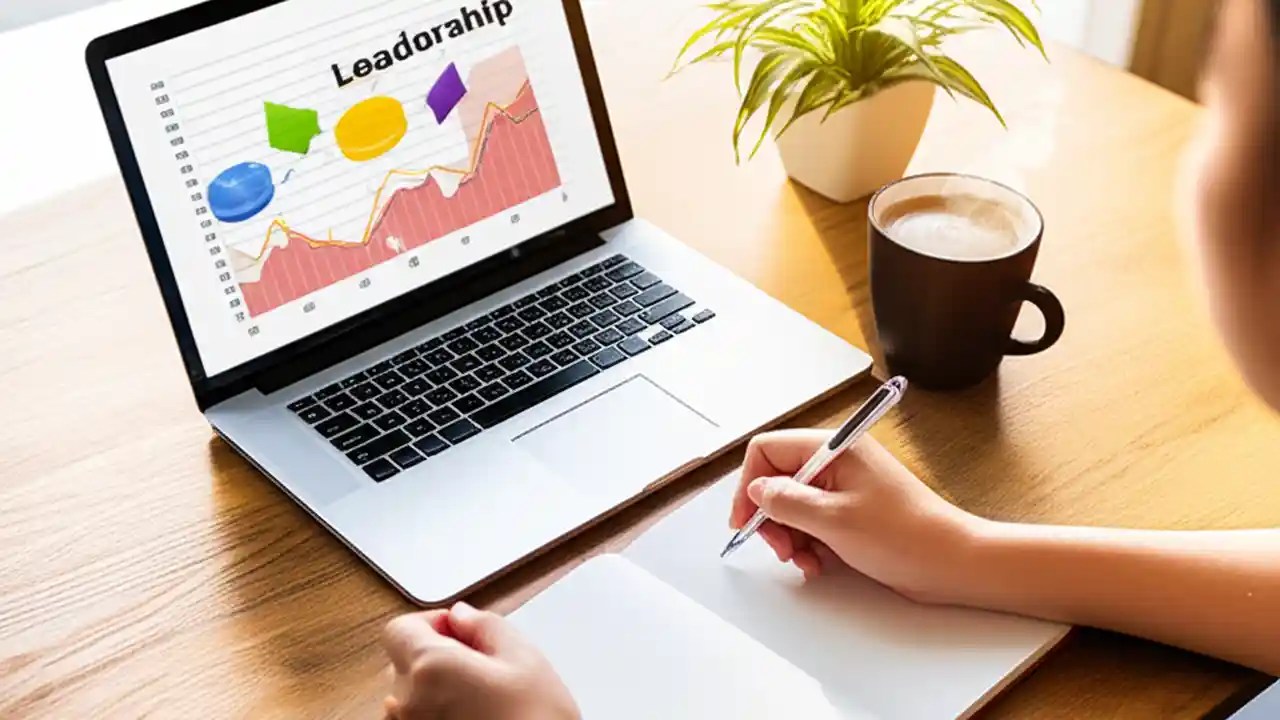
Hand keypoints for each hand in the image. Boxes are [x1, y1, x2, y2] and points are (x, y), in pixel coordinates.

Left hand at [381, 602, 579, 719]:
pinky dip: (434, 714)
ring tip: (480, 698)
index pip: (399, 629)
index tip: (461, 631)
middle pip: (403, 662)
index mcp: (430, 667)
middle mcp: (408, 703)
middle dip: (436, 655)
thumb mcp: (524, 658)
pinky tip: (471, 718)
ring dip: (435, 689)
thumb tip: (461, 616)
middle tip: (481, 665)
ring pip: (409, 696)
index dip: (431, 623)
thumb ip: (485, 625)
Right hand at [729, 429, 985, 603]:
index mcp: (835, 447)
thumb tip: (758, 492)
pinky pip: (814, 521)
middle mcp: (839, 461)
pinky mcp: (853, 510)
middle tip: (780, 546)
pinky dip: (809, 543)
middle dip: (772, 517)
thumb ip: (786, 502)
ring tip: (804, 559)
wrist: (952, 562)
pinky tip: (819, 562)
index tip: (746, 519)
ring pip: (794, 505)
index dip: (750, 484)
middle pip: (779, 480)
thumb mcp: (833, 519)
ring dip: (791, 536)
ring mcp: (846, 486)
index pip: (769, 450)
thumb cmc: (907, 535)